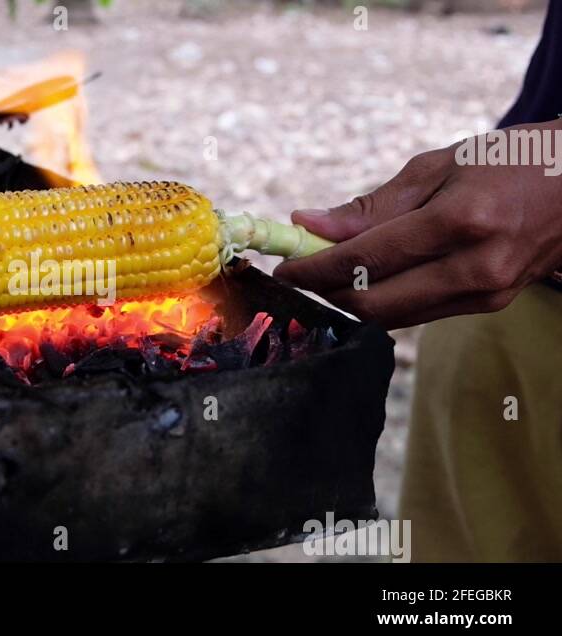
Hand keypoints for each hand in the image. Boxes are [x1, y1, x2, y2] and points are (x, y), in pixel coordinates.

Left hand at [274, 119, 561, 328]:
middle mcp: (476, 267)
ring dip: (350, 301)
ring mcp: (487, 294)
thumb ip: (372, 205)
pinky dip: (384, 301)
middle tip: (297, 275)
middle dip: (326, 292)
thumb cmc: (513, 160)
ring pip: (394, 316)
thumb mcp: (440, 165)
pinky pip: (419, 313)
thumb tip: (308, 224)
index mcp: (462, 221)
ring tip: (326, 275)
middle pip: (375, 302)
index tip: (283, 268)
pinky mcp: (491, 306)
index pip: (366, 259)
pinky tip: (366, 280)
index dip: (315, 268)